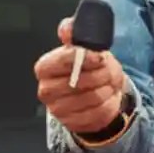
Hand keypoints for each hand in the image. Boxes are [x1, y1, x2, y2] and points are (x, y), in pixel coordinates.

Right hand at [34, 16, 128, 135]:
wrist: (92, 92)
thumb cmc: (85, 67)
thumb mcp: (80, 46)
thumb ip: (73, 33)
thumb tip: (67, 29)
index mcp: (44, 68)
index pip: (61, 61)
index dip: (83, 58)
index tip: (99, 57)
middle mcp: (46, 90)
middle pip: (78, 82)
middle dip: (100, 75)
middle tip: (109, 70)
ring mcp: (58, 110)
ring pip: (91, 98)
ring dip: (107, 89)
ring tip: (109, 83)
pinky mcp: (73, 124)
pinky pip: (98, 113)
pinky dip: (109, 104)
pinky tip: (108, 97)